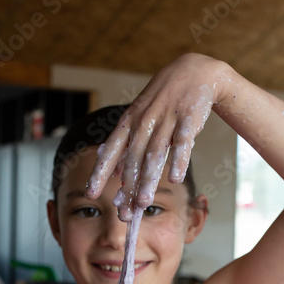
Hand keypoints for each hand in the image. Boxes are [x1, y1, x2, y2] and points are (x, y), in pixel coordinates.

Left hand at [85, 53, 229, 219]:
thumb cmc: (164, 99)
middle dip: (127, 187)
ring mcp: (166, 119)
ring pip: (155, 153)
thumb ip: (128, 146)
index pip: (110, 150)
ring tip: (143, 203)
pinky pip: (183, 142)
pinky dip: (179, 160)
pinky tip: (175, 178)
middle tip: (124, 213)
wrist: (194, 71)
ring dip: (148, 179)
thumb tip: (115, 174)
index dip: (99, 172)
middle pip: (133, 159)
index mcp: (130, 122)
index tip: (89, 193)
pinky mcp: (189, 118)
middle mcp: (144, 121)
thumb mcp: (140, 118)